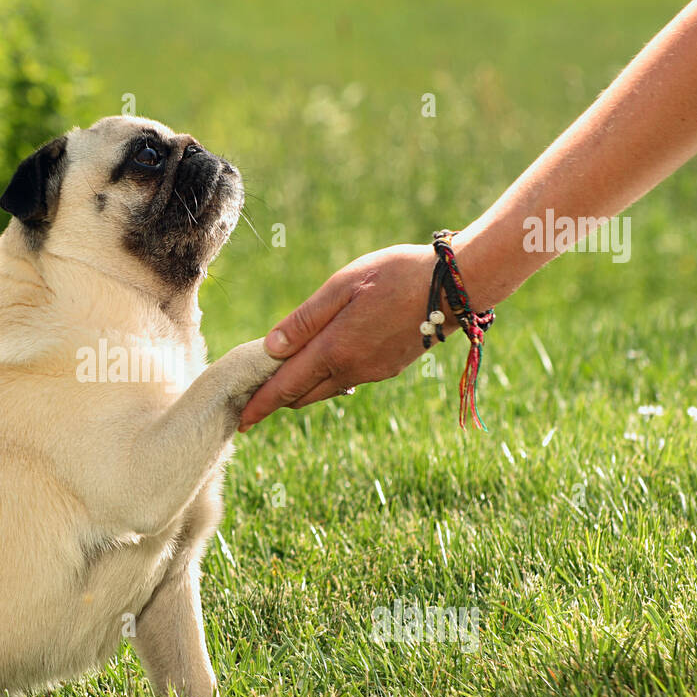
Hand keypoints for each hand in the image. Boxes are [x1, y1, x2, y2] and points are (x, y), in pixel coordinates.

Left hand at [239, 244, 440, 430]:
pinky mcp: (388, 369)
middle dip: (276, 398)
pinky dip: (327, 375)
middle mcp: (352, 370)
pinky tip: (325, 356)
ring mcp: (373, 373)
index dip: (260, 405)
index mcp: (334, 351)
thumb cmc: (395, 275)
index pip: (286, 387)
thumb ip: (304, 320)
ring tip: (283, 373)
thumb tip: (270, 349)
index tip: (241, 421)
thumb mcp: (342, 287)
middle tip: (252, 395)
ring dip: (302, 385)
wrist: (455, 286)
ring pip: (325, 389)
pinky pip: (347, 380)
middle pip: (302, 395)